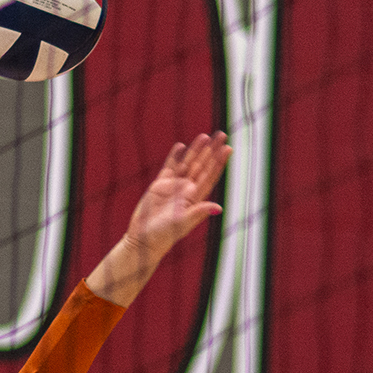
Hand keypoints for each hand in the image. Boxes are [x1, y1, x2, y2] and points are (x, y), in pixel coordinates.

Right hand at [121, 132, 231, 260]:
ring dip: (196, 150)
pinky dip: (175, 156)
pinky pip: (170, 167)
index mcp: (195, 198)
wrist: (144, 238)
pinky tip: (181, 146)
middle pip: (202, 165)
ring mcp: (173, 186)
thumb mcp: (182, 223)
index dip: (219, 163)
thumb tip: (218, 208)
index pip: (210, 176)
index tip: (228, 149)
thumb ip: (199, 212)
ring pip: (188, 163)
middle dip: (212, 150)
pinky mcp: (159, 185)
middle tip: (222, 134)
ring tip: (204, 136)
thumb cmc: (164, 235)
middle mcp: (186, 190)